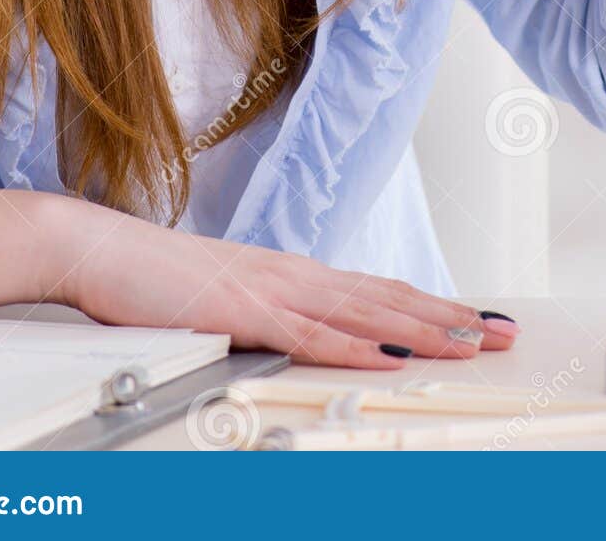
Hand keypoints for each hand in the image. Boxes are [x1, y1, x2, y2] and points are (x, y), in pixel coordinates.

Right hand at [57, 199, 518, 367]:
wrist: (101, 250)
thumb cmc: (158, 278)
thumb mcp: (231, 300)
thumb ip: (275, 316)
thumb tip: (315, 336)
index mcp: (295, 273)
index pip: (380, 292)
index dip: (434, 307)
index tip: (480, 320)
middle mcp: (295, 274)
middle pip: (388, 299)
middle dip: (450, 318)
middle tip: (504, 332)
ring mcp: (271, 288)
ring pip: (363, 313)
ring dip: (420, 329)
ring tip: (468, 342)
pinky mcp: (241, 307)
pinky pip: (308, 332)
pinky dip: (352, 347)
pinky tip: (384, 357)